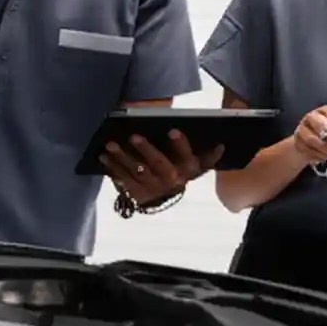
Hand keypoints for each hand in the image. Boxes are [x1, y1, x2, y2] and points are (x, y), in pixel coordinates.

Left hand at [101, 131, 222, 205]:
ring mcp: (152, 188)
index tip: (173, 130)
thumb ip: (207, 156)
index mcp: (186, 170)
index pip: (185, 156)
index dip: (180, 144)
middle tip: (134, 136)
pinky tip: (104, 156)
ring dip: (122, 158)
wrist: (166, 195)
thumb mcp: (196, 164)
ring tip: (111, 145)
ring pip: (136, 171)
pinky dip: (112, 168)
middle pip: (157, 164)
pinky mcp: (136, 193)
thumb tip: (222, 146)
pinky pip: (122, 179)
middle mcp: (170, 181)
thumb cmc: (180, 170)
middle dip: (146, 150)